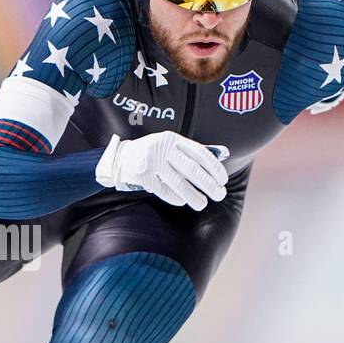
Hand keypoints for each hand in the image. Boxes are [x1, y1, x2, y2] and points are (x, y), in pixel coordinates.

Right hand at [94, 132, 227, 210]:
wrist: (120, 158)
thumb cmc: (152, 153)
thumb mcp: (169, 146)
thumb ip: (188, 153)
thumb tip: (217, 163)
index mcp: (172, 139)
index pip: (200, 153)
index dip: (214, 168)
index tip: (223, 180)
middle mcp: (162, 148)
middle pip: (191, 170)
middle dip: (208, 184)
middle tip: (219, 195)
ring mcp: (151, 162)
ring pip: (178, 183)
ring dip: (193, 196)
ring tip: (202, 203)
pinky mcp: (142, 176)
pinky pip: (164, 191)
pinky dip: (175, 198)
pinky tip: (182, 201)